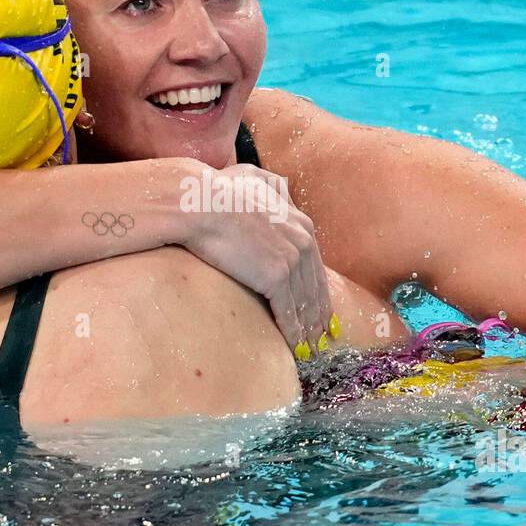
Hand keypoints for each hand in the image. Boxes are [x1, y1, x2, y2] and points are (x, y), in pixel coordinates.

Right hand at [180, 162, 334, 353]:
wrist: (201, 202)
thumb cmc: (218, 190)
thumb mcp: (254, 177)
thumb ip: (272, 184)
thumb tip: (278, 186)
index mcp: (300, 222)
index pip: (315, 264)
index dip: (319, 289)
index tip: (322, 307)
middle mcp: (302, 241)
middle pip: (315, 287)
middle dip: (320, 315)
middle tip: (324, 336)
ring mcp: (291, 260)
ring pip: (305, 302)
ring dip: (309, 329)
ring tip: (311, 348)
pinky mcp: (276, 277)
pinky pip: (288, 311)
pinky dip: (294, 332)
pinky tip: (296, 346)